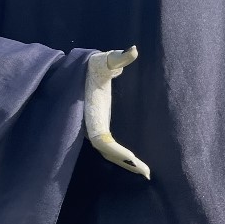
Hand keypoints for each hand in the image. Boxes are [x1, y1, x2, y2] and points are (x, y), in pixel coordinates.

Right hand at [85, 46, 150, 178]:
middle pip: (106, 151)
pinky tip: (136, 162)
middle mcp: (89, 124)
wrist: (77, 70)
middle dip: (125, 163)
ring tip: (145, 172)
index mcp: (90, 112)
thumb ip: (118, 58)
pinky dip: (121, 155)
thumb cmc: (91, 66)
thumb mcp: (103, 60)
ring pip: (107, 151)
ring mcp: (93, 128)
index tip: (132, 157)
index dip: (115, 150)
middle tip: (147, 172)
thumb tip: (133, 51)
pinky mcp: (97, 127)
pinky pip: (109, 146)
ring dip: (124, 162)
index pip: (100, 139)